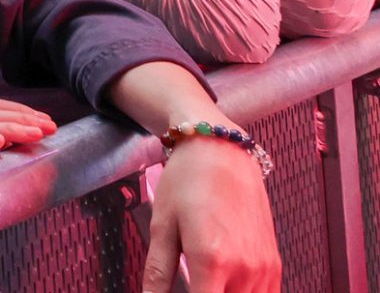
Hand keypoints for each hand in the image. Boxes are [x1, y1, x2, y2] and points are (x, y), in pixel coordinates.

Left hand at [144, 129, 279, 292]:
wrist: (222, 152)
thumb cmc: (188, 182)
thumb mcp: (162, 226)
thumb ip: (158, 272)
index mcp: (213, 260)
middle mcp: (245, 269)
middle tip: (189, 281)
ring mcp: (264, 269)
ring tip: (203, 282)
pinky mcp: (274, 265)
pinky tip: (223, 283)